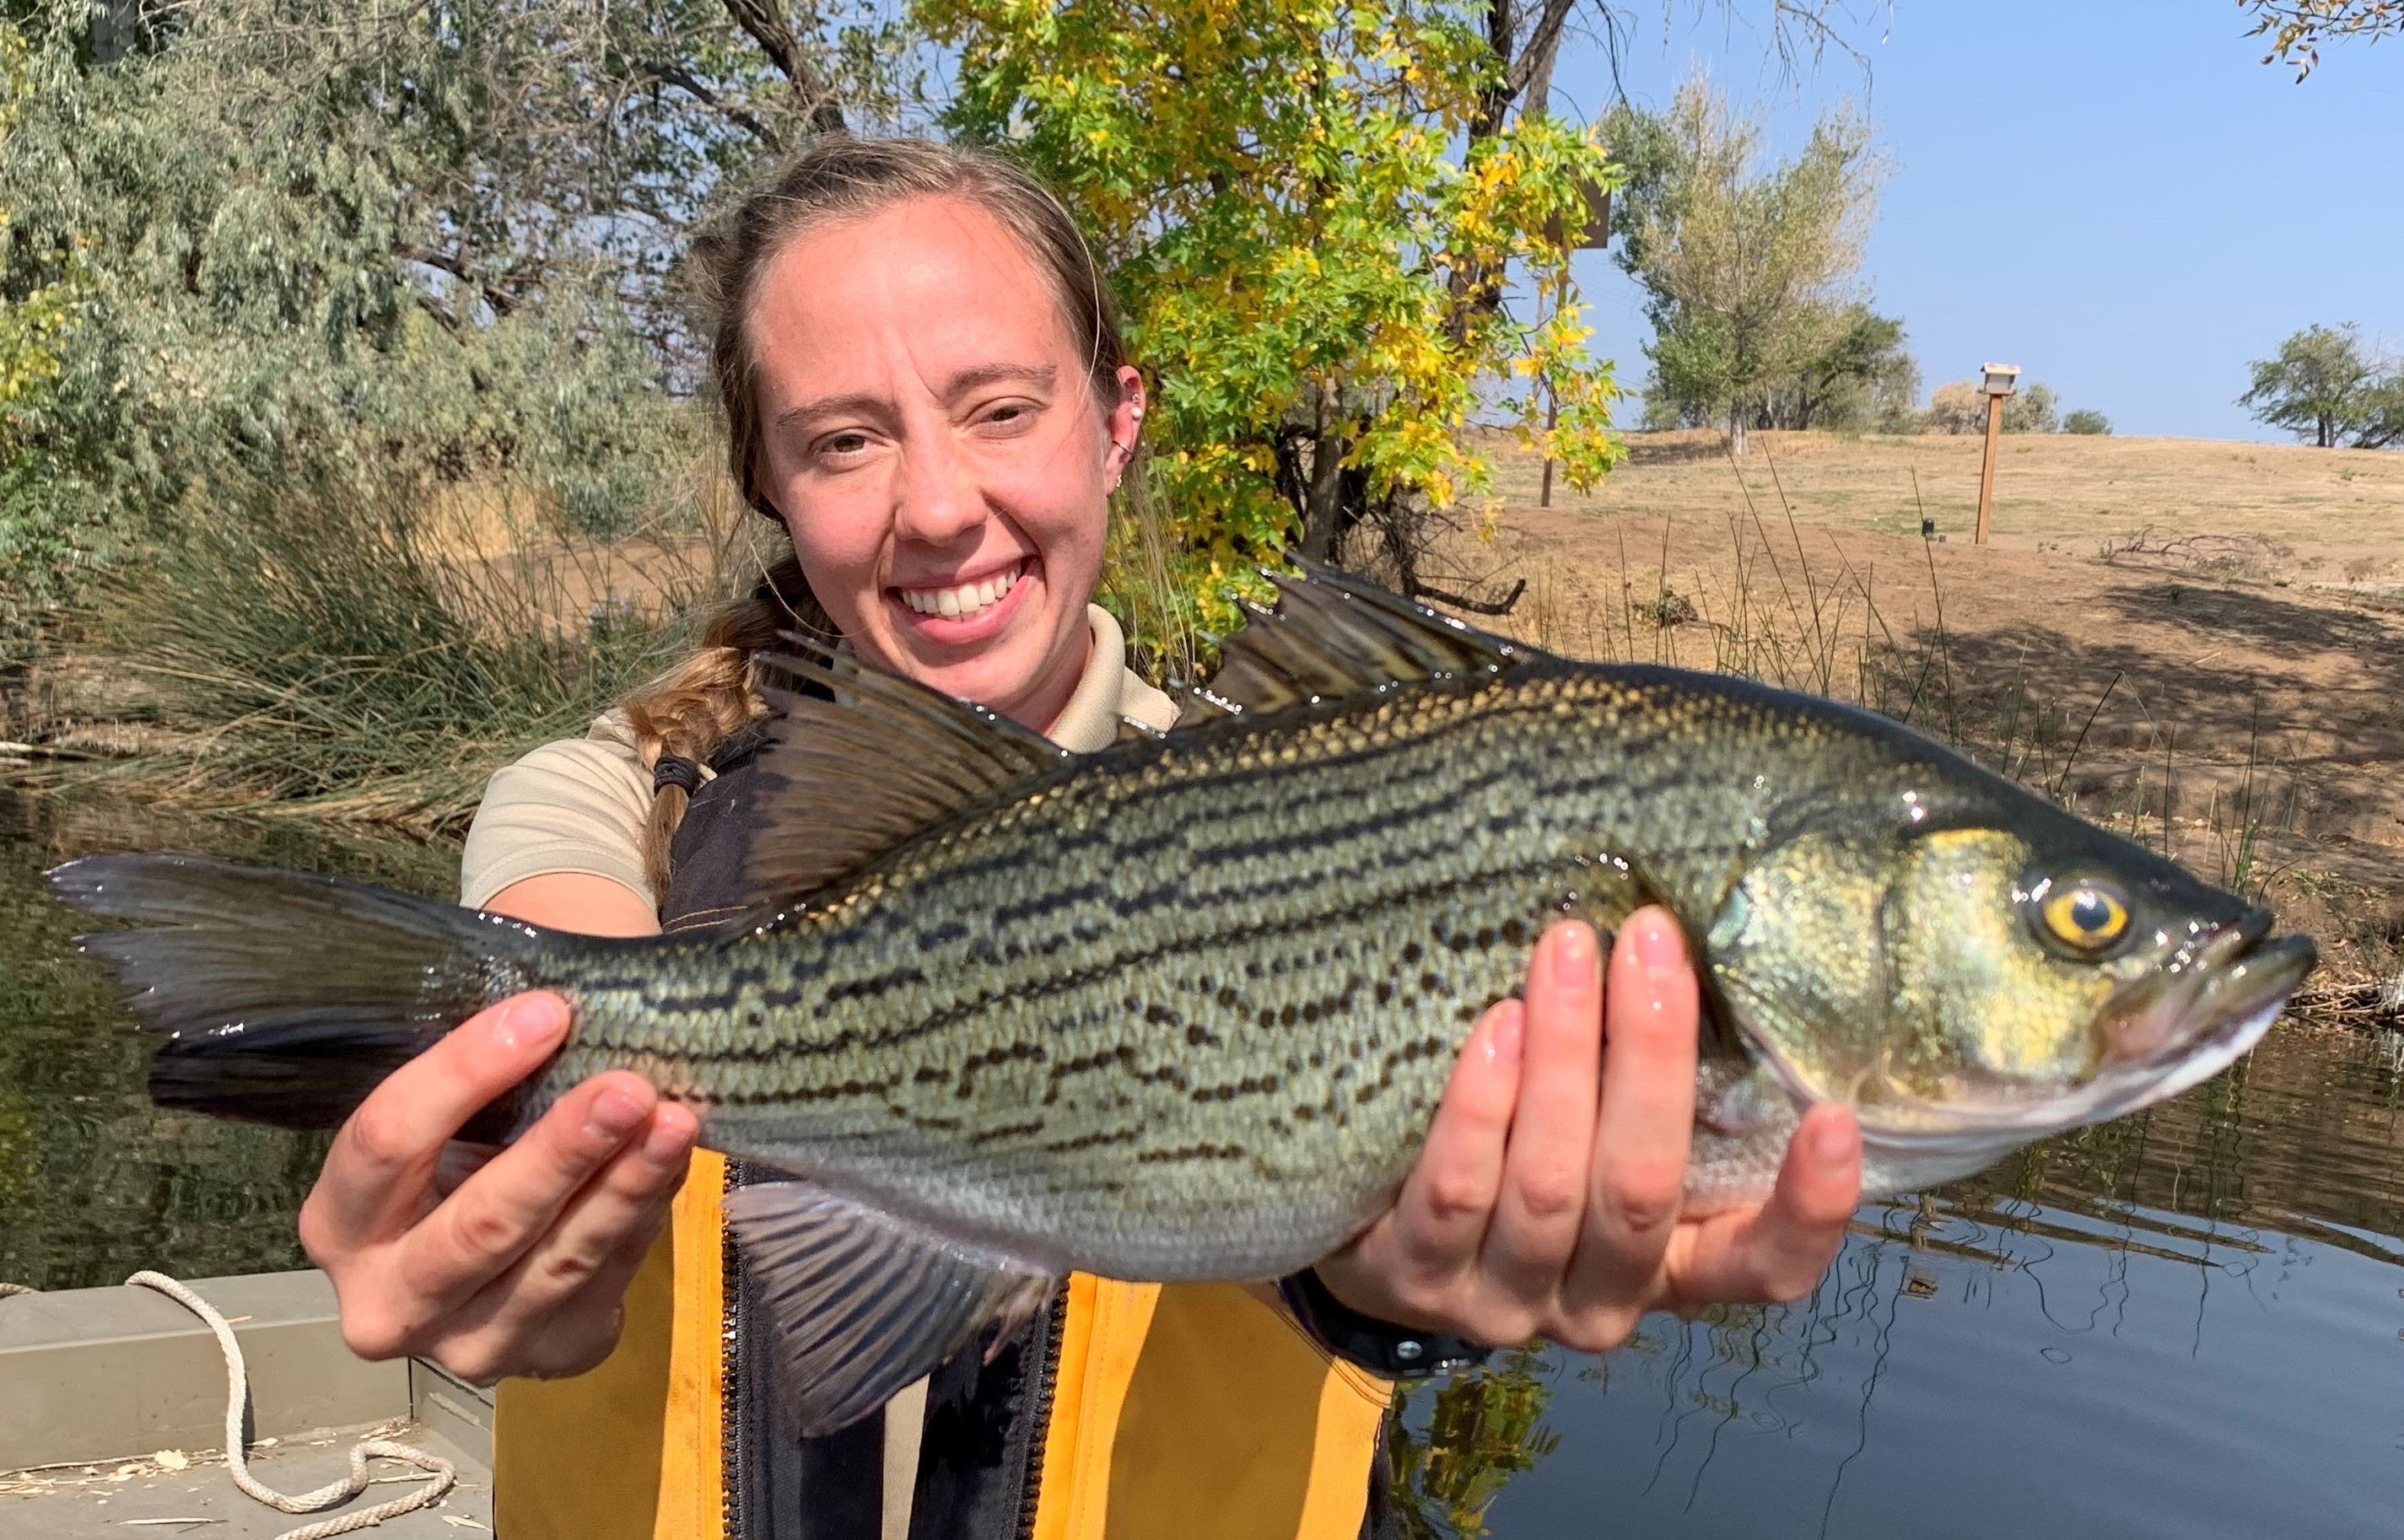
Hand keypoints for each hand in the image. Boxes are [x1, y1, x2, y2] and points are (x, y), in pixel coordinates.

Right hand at [297, 991, 700, 1382]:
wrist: (500, 1244)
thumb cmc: (467, 1145)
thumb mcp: (450, 1112)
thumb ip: (483, 1072)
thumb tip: (565, 1001)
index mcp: (338, 1220)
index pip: (386, 1141)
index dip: (464, 1072)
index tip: (547, 1011)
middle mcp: (387, 1299)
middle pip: (477, 1224)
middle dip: (559, 1152)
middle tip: (627, 1086)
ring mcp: (468, 1345)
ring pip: (555, 1263)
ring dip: (625, 1186)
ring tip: (676, 1120)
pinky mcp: (548, 1359)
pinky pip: (606, 1284)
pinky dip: (645, 1216)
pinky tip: (674, 1160)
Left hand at [1315, 911, 1860, 1353]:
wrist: (1382, 1228)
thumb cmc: (1526, 1148)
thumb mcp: (1606, 1130)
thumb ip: (1651, 1083)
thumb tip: (1686, 947)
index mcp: (1672, 1269)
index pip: (1763, 1270)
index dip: (1809, 1210)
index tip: (1836, 1118)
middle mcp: (1599, 1304)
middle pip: (1641, 1191)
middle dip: (1651, 1056)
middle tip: (1651, 941)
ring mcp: (1505, 1303)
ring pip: (1550, 1185)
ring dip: (1563, 1058)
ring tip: (1565, 955)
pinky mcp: (1419, 1281)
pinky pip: (1459, 1191)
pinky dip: (1481, 1104)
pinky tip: (1495, 1027)